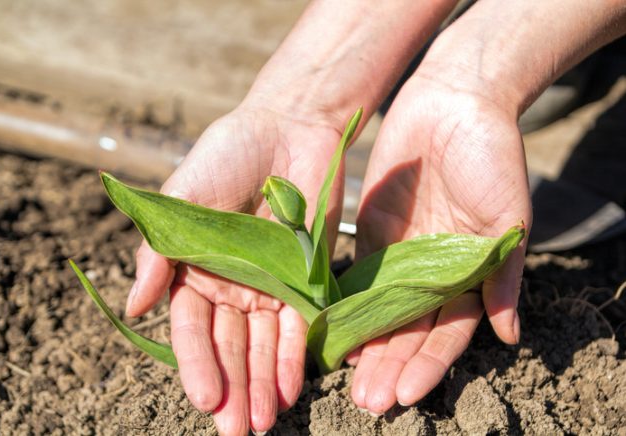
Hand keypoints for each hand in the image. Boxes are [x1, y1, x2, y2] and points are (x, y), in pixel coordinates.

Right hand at [126, 105, 345, 434]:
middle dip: (232, 388)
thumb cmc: (226, 154)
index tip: (204, 399)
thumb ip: (158, 251)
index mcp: (191, 269)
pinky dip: (295, 357)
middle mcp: (227, 285)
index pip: (190, 329)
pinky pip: (298, 325)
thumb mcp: (183, 197)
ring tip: (264, 422)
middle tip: (236, 431)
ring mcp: (266, 284)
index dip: (196, 364)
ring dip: (263, 384)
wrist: (288, 127)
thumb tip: (132, 307)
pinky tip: (293, 389)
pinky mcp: (304, 278)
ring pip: (261, 345)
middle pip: (227, 346)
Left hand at [349, 74, 531, 414]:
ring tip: (343, 377)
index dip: (429, 364)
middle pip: (409, 332)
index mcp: (471, 276)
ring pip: (378, 313)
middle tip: (368, 400)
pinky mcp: (370, 236)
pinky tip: (324, 330)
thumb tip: (509, 335)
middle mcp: (433, 275)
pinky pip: (354, 278)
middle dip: (390, 365)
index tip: (407, 393)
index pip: (448, 333)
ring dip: (363, 345)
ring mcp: (400, 258)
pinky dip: (341, 306)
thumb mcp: (507, 215)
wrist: (453, 102)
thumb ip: (504, 274)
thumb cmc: (492, 156)